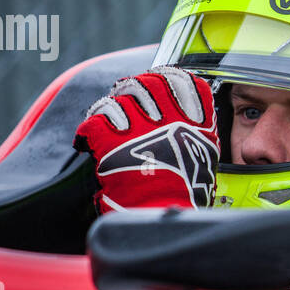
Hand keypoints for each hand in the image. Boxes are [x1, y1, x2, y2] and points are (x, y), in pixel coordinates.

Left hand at [74, 66, 219, 212]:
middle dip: (134, 87)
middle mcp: (167, 119)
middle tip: (126, 95)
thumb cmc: (185, 197)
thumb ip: (195, 141)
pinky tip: (86, 141)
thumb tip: (186, 130)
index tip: (161, 78)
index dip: (170, 77)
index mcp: (193, 124)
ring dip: (109, 107)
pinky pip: (94, 121)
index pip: (185, 82)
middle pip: (148, 83)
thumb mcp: (203, 162)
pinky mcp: (112, 141)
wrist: (164, 213)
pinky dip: (86, 130)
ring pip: (117, 99)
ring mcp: (140, 128)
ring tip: (105, 118)